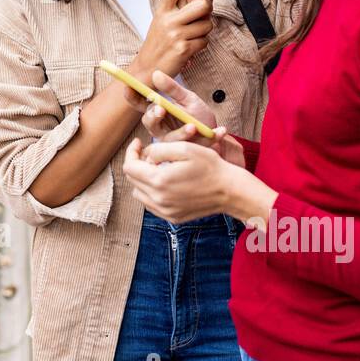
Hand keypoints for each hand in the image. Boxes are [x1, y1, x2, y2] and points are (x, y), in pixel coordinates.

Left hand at [124, 138, 276, 226]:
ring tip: (159, 168)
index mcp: (159, 181)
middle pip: (132, 180)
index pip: (129, 167)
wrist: (230, 191)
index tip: (138, 142)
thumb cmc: (210, 166)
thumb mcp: (184, 148)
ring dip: (143, 179)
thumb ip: (158, 149)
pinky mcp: (172, 217)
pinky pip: (151, 204)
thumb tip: (145, 154)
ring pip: (139, 193)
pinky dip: (152, 192)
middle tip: (150, 153)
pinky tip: (166, 183)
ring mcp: (165, 211)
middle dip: (137, 163)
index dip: (131, 151)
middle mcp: (158, 200)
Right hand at [129, 0, 212, 85]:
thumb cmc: (157, 46)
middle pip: (202, 4)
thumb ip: (176, 12)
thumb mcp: (161, 24)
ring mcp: (176, 34)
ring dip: (203, 32)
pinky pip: (204, 41)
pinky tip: (189, 49)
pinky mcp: (184, 49)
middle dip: (207, 11)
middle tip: (201, 17)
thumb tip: (197, 0)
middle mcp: (168, 20)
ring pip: (207, 25)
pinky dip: (200, 46)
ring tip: (190, 38)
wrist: (146, 71)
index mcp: (162, 11)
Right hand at [141, 70, 246, 165]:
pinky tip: (221, 131)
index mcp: (158, 113)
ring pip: (170, 139)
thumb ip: (172, 89)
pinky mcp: (187, 152)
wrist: (216, 134)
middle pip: (149, 123)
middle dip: (153, 116)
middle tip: (161, 109)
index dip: (132, 97)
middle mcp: (161, 129)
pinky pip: (196, 145)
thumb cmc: (198, 115)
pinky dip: (210, 137)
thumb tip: (155, 74)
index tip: (129, 87)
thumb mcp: (188, 98)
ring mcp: (172, 142)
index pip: (140, 105)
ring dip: (181, 133)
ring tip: (193, 126)